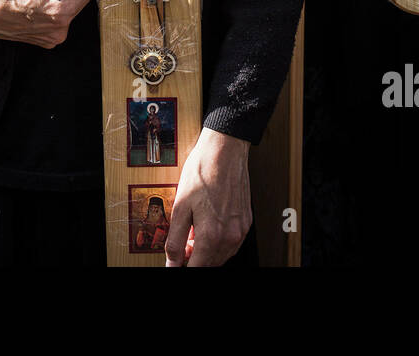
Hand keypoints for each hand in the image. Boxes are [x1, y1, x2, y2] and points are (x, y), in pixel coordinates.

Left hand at [164, 127, 251, 266]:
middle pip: (211, 264)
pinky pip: (232, 243)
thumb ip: (175, 240)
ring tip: (194, 232)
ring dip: (207, 252)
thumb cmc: (204, 171)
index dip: (183, 267)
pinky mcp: (246, 221)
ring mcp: (240, 229)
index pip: (197, 268)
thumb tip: (172, 262)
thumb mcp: (180, 206)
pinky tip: (209, 227)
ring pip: (222, 255)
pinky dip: (219, 242)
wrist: (225, 150)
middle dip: (194, 259)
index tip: (176, 262)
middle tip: (182, 244)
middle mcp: (230, 236)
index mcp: (211, 235)